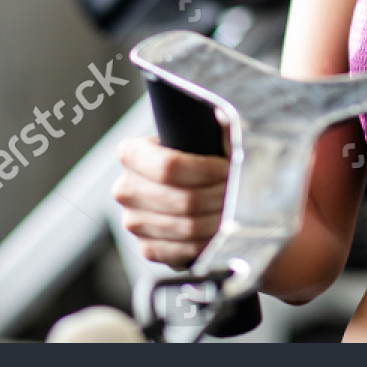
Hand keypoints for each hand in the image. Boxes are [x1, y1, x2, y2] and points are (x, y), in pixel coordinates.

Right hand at [112, 135, 228, 268]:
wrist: (188, 189)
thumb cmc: (197, 160)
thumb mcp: (202, 137)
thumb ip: (215, 127)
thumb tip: (222, 115)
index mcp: (132, 154)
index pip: (168, 166)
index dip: (204, 170)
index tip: (226, 168)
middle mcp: (126, 189)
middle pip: (183, 199)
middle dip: (220, 196)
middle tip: (241, 191)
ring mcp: (134, 221)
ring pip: (187, 227)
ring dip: (220, 220)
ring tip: (237, 209)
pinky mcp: (147, 248)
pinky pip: (182, 251)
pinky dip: (207, 243)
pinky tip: (221, 231)